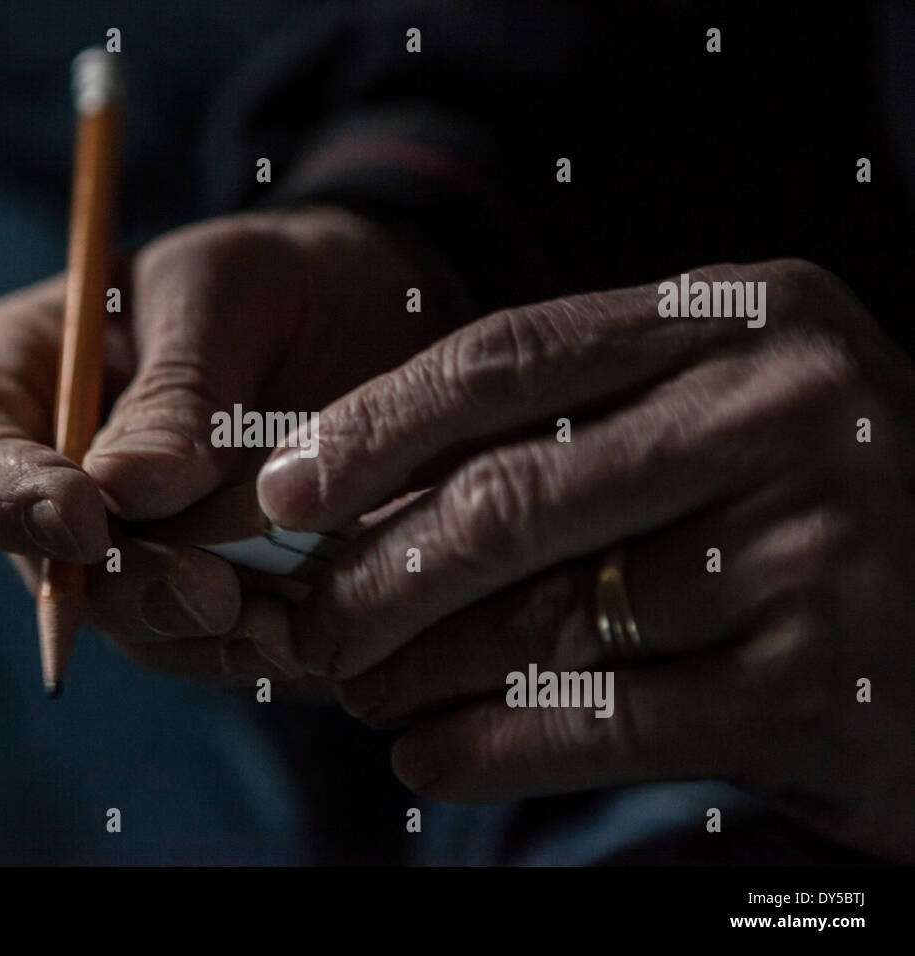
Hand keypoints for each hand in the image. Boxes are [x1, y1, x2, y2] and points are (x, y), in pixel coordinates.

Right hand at [0, 205, 456, 685]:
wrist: (365, 315)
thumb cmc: (271, 278)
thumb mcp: (224, 292)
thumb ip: (176, 389)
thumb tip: (121, 494)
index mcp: (18, 381)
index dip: (7, 502)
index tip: (85, 521)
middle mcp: (57, 481)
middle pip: (50, 564)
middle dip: (128, 585)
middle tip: (209, 592)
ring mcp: (128, 545)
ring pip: (132, 620)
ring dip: (196, 632)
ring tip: (278, 625)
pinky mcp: (202, 588)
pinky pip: (204, 640)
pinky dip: (248, 645)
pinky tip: (303, 634)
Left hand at [256, 259, 914, 859]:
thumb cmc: (811, 512)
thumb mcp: (716, 423)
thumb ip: (574, 435)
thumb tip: (362, 499)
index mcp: (742, 319)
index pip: (509, 359)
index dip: (374, 427)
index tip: (281, 493)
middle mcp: (786, 412)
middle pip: (507, 496)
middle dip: (374, 575)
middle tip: (305, 626)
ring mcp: (813, 548)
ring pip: (542, 617)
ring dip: (417, 668)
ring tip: (359, 691)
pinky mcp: (822, 685)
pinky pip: (602, 721)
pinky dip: (491, 746)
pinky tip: (427, 758)